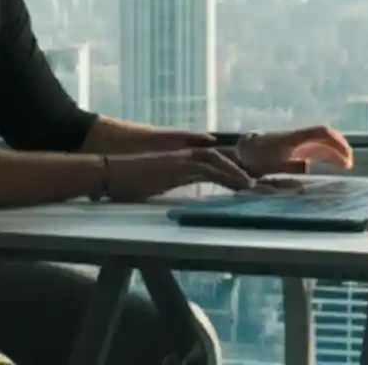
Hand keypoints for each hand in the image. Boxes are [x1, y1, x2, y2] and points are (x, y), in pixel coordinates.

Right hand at [106, 149, 253, 201]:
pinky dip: (227, 174)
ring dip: (236, 172)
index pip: (210, 169)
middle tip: (257, 185)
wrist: (110, 173)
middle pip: (217, 161)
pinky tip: (241, 184)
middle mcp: (183, 161)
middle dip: (237, 172)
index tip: (244, 187)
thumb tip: (164, 207)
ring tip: (253, 186)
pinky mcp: (178, 164)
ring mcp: (181, 160)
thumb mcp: (149, 192)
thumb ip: (162, 193)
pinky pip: (209, 166)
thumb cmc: (124, 185)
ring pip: (217, 161)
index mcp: (178, 169)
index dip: (228, 176)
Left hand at [237, 125, 353, 176]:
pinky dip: (328, 154)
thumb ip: (291, 166)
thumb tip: (309, 167)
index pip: (321, 132)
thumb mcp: (273, 164)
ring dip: (335, 151)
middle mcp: (300, 137)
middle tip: (349, 162)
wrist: (246, 152)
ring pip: (323, 142)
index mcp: (295, 138)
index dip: (336, 141)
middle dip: (340, 147)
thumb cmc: (258, 158)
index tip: (345, 154)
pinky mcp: (297, 148)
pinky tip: (335, 163)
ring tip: (347, 164)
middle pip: (325, 136)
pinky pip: (317, 147)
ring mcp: (299, 142)